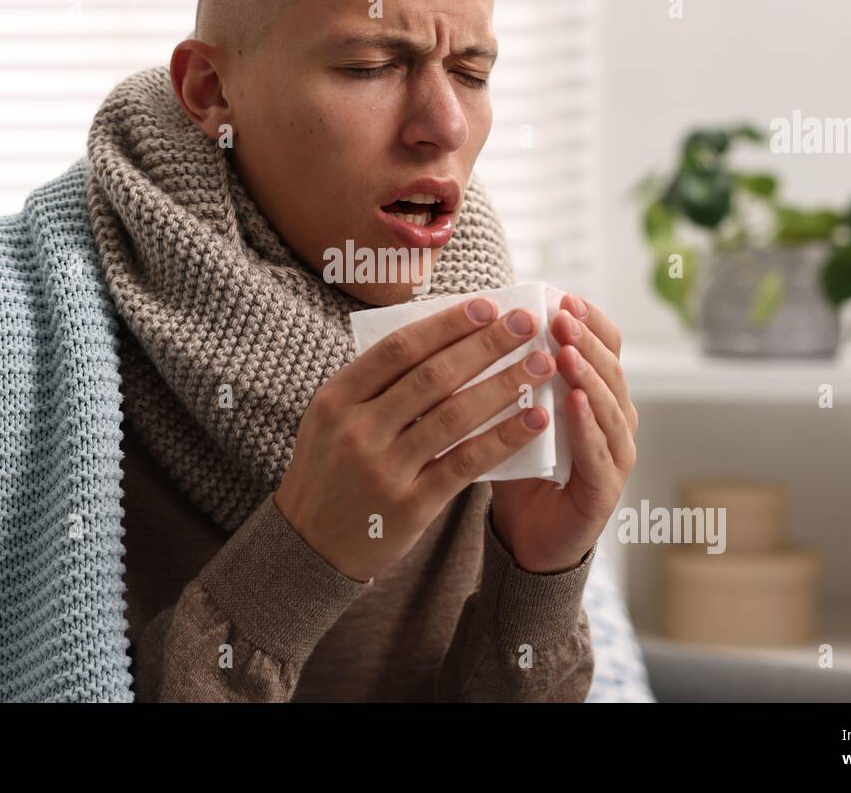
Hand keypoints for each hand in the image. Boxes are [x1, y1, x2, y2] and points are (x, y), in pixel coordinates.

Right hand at [275, 298, 557, 582]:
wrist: (308, 545)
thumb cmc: (330, 469)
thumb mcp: (330, 418)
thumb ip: (373, 383)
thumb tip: (441, 336)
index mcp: (336, 398)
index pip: (400, 348)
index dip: (448, 324)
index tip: (488, 305)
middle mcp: (358, 429)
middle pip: (433, 376)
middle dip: (486, 345)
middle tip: (526, 323)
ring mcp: (383, 469)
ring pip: (455, 415)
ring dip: (505, 384)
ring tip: (542, 365)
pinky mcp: (410, 505)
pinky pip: (466, 463)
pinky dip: (504, 437)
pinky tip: (534, 419)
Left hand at [489, 293, 638, 573]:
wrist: (528, 538)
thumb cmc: (520, 469)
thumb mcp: (513, 414)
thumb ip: (509, 377)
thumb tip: (477, 326)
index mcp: (596, 394)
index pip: (604, 346)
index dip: (589, 321)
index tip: (563, 297)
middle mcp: (615, 419)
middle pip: (611, 369)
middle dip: (586, 340)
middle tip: (561, 316)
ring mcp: (617, 453)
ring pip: (610, 405)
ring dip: (588, 375)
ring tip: (566, 351)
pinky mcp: (606, 488)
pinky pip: (599, 450)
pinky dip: (587, 424)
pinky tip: (575, 401)